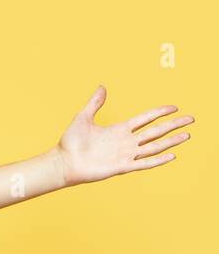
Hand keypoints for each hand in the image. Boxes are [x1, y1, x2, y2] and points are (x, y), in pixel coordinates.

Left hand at [56, 85, 193, 186]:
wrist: (63, 162)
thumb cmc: (71, 142)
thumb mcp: (83, 118)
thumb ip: (94, 103)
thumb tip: (102, 87)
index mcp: (119, 131)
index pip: (145, 119)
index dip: (159, 113)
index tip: (174, 108)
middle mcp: (125, 143)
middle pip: (155, 132)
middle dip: (173, 125)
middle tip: (191, 119)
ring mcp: (125, 155)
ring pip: (154, 147)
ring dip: (171, 141)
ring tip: (187, 135)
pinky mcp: (121, 167)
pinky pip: (143, 163)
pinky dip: (158, 160)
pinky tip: (172, 155)